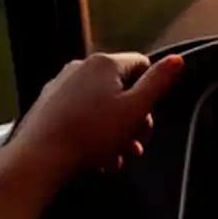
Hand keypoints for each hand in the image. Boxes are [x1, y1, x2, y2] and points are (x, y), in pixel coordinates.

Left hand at [12, 52, 182, 173]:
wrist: (40, 157)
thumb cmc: (93, 133)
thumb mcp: (135, 109)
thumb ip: (158, 83)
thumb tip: (178, 59)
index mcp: (105, 63)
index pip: (142, 65)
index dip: (150, 93)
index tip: (146, 119)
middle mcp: (81, 66)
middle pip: (121, 89)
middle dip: (132, 120)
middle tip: (134, 146)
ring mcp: (61, 86)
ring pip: (101, 107)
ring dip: (114, 133)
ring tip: (115, 159)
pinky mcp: (47, 105)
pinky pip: (80, 115)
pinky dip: (92, 133)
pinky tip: (95, 158)